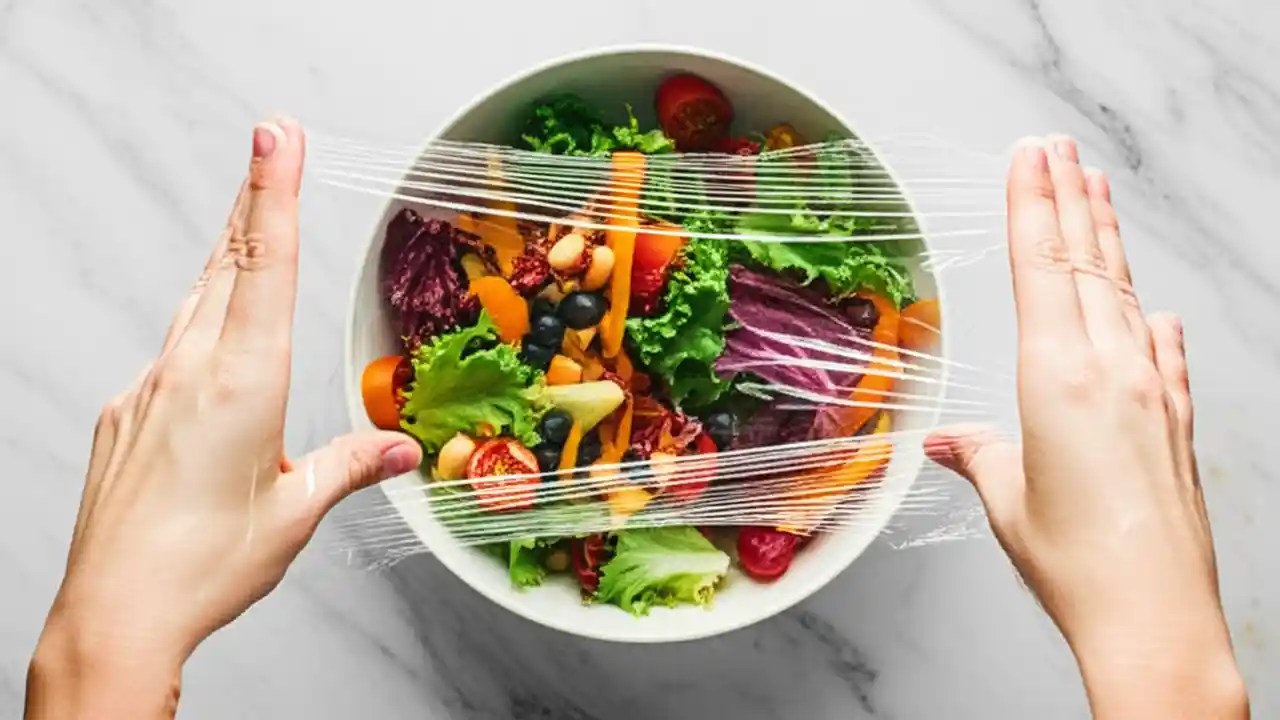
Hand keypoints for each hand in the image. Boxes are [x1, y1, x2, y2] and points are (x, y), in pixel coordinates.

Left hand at [26, 118, 422, 719]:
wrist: (113, 613)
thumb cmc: (204, 567)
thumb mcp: (295, 512)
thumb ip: (350, 465)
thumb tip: (402, 448)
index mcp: (242, 383)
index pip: (265, 266)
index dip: (274, 193)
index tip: (276, 137)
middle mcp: (188, 370)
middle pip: (227, 264)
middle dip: (253, 201)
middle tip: (269, 142)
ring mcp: (147, 387)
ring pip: (194, 301)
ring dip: (227, 256)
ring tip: (248, 223)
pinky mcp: (124, 413)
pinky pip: (169, 350)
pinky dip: (198, 327)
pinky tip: (212, 347)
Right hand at [925, 136, 1246, 717]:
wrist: (1154, 614)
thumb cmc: (1076, 562)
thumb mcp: (1008, 501)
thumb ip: (980, 456)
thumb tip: (946, 441)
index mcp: (1058, 377)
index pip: (1041, 268)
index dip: (1032, 205)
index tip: (1029, 156)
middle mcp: (1113, 369)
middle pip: (1087, 263)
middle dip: (1070, 198)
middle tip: (1059, 147)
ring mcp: (1153, 389)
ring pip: (1126, 291)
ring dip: (1108, 238)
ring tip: (1097, 189)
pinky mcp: (1177, 419)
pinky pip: (1162, 346)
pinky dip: (1150, 316)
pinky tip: (1154, 306)